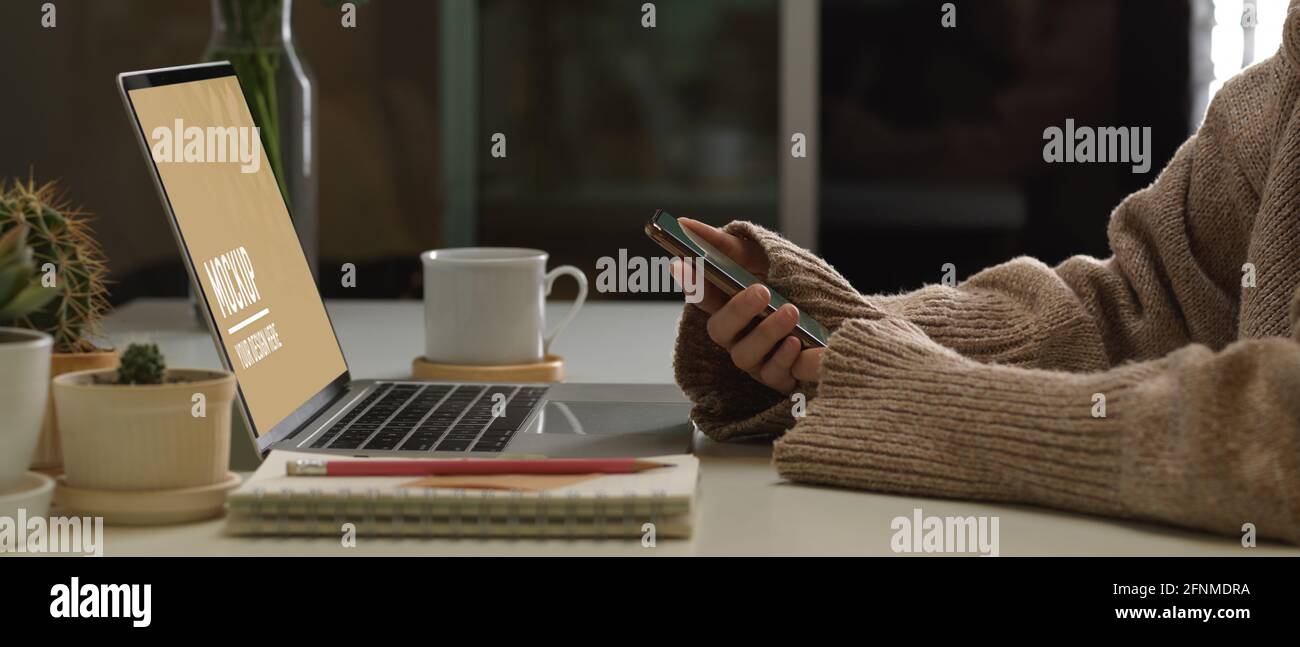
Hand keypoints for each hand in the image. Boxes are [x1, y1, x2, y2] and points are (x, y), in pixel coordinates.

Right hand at [670, 218, 822, 391]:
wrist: (841, 317)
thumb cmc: (795, 286)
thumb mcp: (764, 258)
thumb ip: (725, 245)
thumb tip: (685, 224)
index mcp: (729, 304)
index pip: (701, 295)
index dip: (690, 282)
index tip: (681, 263)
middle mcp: (738, 334)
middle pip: (719, 330)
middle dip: (737, 311)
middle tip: (760, 291)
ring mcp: (757, 358)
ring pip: (745, 355)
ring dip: (767, 333)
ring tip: (790, 312)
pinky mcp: (778, 377)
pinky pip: (773, 375)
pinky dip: (783, 359)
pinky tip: (796, 343)